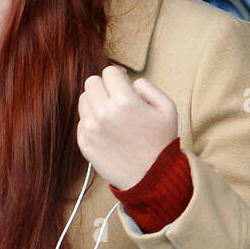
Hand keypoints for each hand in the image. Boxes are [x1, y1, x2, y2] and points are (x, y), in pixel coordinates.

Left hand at [76, 65, 178, 190]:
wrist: (151, 176)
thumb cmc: (161, 142)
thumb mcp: (167, 108)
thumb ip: (147, 87)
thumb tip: (128, 81)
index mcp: (125, 102)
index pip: (109, 72)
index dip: (118, 77)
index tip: (124, 87)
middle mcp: (103, 113)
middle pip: (91, 82)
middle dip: (104, 86)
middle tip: (116, 99)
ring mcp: (90, 128)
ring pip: (83, 99)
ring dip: (96, 102)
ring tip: (112, 115)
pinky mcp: (83, 141)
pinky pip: (82, 119)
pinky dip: (92, 121)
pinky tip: (108, 131)